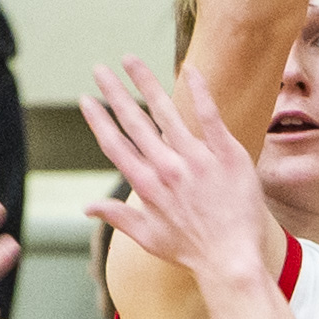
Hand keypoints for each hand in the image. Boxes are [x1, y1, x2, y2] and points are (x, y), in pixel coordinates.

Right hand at [79, 57, 273, 289]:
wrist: (232, 259)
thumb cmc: (190, 250)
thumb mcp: (147, 237)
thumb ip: (116, 216)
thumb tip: (86, 207)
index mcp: (146, 186)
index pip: (115, 145)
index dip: (98, 120)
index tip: (86, 100)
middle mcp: (167, 168)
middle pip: (134, 122)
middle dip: (113, 92)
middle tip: (99, 68)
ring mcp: (197, 160)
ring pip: (166, 112)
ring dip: (145, 83)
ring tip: (130, 59)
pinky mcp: (227, 155)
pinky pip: (210, 117)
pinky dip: (200, 93)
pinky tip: (189, 70)